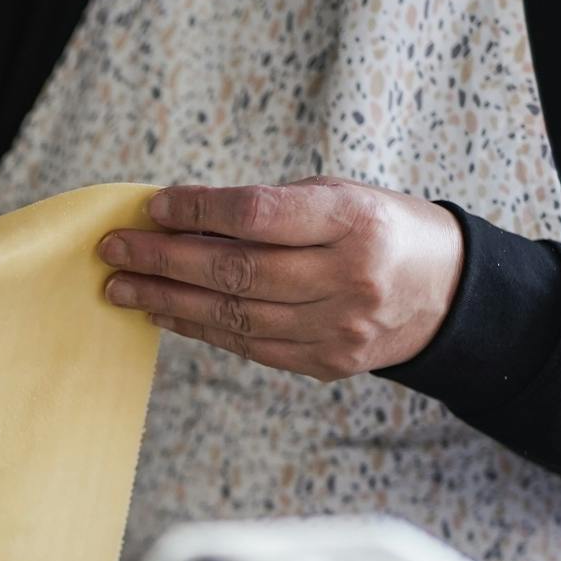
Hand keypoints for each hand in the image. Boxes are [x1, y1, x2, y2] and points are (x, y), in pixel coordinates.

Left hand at [98, 177, 463, 381]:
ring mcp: (336, 327)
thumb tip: (180, 219)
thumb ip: (269, 209)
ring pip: (233, 315)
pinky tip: (163, 313)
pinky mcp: (324, 362)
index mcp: (355, 221)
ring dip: (167, 301)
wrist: (446, 293)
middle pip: (236, 271)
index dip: (200, 210)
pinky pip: (247, 344)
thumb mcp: (339, 198)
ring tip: (122, 287)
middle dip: (164, 261)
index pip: (259, 215)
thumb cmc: (380, 230)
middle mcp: (348, 278)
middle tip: (114, 252)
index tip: (155, 207)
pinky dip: (199, 327)